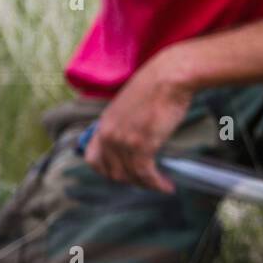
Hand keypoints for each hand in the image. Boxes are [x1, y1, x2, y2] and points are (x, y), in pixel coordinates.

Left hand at [84, 62, 193, 191]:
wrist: (169, 76)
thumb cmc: (156, 85)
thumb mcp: (130, 104)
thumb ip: (125, 123)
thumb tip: (134, 137)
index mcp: (104, 123)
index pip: (92, 159)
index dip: (106, 170)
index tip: (123, 172)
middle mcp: (109, 135)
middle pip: (111, 172)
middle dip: (130, 180)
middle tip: (146, 180)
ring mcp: (123, 141)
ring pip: (129, 176)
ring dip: (146, 185)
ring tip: (161, 184)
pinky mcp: (141, 146)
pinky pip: (145, 174)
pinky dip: (157, 184)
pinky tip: (167, 186)